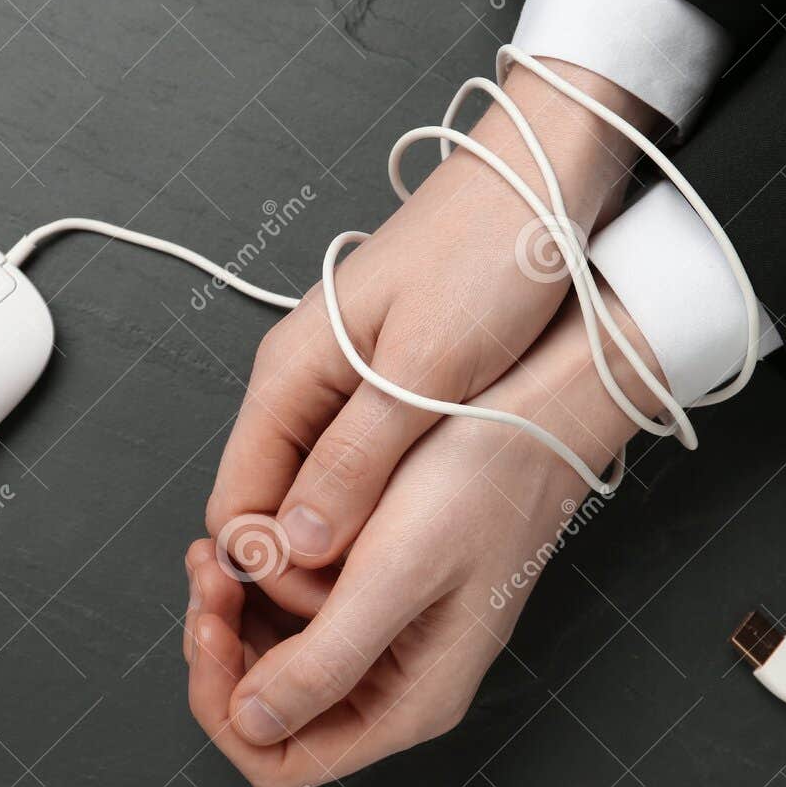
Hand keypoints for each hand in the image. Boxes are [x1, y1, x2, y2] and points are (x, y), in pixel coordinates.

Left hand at [185, 284, 665, 786]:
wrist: (537, 414)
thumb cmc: (484, 482)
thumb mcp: (397, 572)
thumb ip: (325, 661)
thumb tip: (249, 722)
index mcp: (408, 700)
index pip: (283, 760)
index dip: (225, 707)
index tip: (207, 625)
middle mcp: (397, 684)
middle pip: (271, 712)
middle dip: (222, 649)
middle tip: (209, 570)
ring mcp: (388, 641)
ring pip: (278, 661)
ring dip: (237, 610)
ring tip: (221, 547)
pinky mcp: (381, 597)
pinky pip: (299, 615)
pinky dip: (263, 583)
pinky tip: (255, 536)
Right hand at [205, 59, 654, 570]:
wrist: (548, 173)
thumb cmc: (492, 250)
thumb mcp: (429, 366)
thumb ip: (358, 458)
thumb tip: (297, 545)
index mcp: (289, 373)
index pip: (237, 505)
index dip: (269, 574)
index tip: (325, 613)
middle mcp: (302, 377)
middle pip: (272, 503)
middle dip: (308, 566)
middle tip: (370, 604)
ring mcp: (344, 377)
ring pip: (320, 487)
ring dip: (350, 537)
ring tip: (404, 568)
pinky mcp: (388, 376)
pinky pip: (362, 461)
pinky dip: (384, 501)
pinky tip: (426, 517)